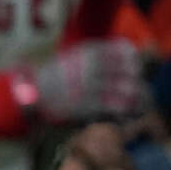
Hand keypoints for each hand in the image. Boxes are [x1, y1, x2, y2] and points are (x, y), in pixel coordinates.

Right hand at [17, 39, 140, 124]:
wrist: (30, 94)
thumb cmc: (52, 79)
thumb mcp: (74, 59)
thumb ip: (96, 59)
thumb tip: (125, 63)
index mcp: (90, 52)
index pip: (126, 51)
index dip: (135, 62)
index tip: (134, 72)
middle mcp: (93, 66)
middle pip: (132, 71)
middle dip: (140, 84)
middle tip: (141, 94)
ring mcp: (91, 85)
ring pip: (130, 90)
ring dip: (138, 101)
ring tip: (139, 109)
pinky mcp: (88, 105)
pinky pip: (118, 108)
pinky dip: (125, 114)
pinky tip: (125, 118)